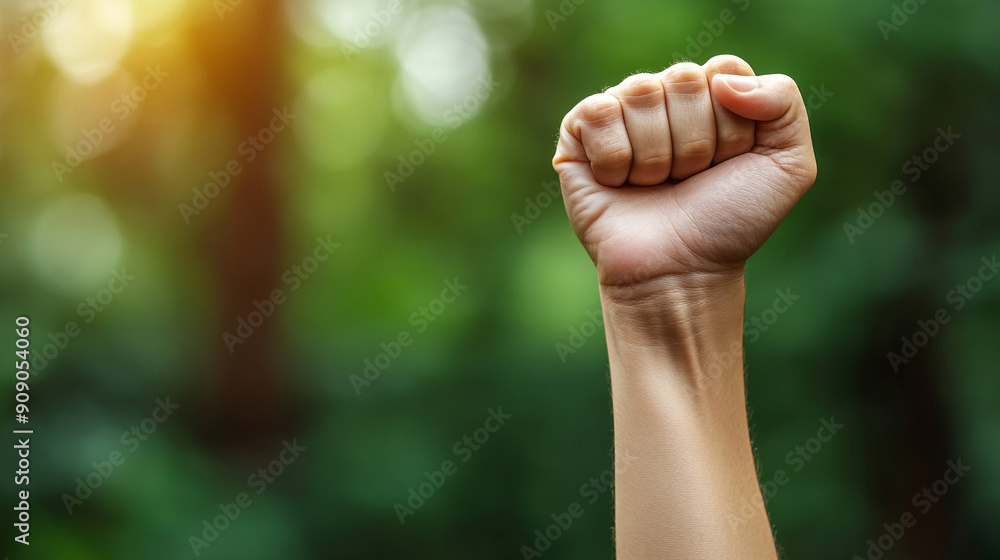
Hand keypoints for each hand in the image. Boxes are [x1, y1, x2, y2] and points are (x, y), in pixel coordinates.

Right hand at [552, 55, 816, 297]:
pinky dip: (616, 158)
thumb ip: (784, 100)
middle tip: (689, 180)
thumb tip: (722, 79)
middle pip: (683, 79)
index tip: (727, 164)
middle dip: (695, 142)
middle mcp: (665, 98)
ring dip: (657, 156)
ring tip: (656, 186)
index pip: (723, 69)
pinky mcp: (578, 134)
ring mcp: (621, 113)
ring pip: (641, 93)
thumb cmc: (729, 222)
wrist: (679, 271)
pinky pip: (599, 112)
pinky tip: (619, 183)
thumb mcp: (789, 165)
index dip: (731, 124)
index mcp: (712, 96)